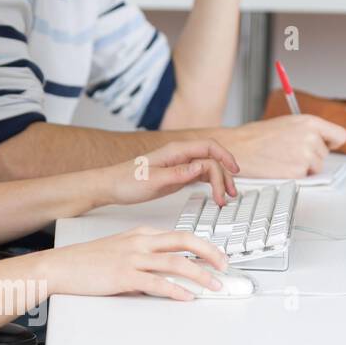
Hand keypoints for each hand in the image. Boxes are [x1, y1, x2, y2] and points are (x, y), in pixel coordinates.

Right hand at [48, 227, 229, 301]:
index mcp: (140, 234)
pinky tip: (186, 296)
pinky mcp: (123, 276)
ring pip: (175, 263)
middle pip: (184, 242)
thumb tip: (162, 271)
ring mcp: (132, 258)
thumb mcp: (119, 250)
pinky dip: (175, 290)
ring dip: (199, 274)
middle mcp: (139, 242)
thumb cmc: (86, 261)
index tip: (216, 255)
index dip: (203, 245)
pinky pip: (156, 283)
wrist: (60, 266)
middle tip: (225, 266)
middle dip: (210, 253)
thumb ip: (142, 256)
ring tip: (213, 285)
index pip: (180, 235)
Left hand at [103, 139, 239, 208]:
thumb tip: (200, 168)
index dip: (225, 157)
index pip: (208, 148)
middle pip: (212, 159)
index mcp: (175, 151)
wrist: (111, 186)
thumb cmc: (126, 181)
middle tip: (229, 194)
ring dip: (219, 181)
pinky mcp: (178, 175)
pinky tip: (215, 194)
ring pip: (208, 168)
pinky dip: (210, 185)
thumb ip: (178, 174)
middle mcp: (180, 156)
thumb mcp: (153, 180)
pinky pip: (200, 176)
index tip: (234, 172)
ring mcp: (180, 165)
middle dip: (224, 175)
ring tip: (226, 197)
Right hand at [223, 115, 345, 178]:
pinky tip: (279, 167)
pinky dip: (293, 176)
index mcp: (309, 122)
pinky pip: (304, 178)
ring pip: (316, 168)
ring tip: (283, 159)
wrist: (238, 148)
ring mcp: (305, 156)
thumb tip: (323, 143)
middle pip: (325, 154)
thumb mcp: (288, 123)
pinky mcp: (297, 172)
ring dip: (303, 167)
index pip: (340, 136)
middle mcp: (311, 137)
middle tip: (289, 153)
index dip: (332, 143)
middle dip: (311, 156)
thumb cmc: (257, 137)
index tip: (325, 146)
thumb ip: (309, 131)